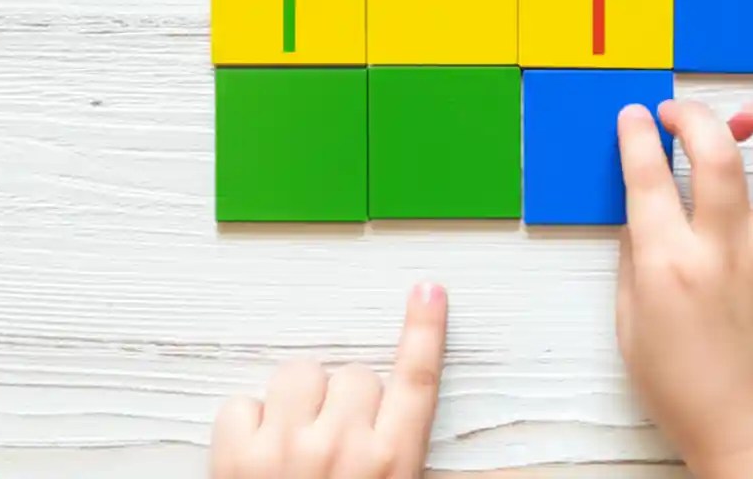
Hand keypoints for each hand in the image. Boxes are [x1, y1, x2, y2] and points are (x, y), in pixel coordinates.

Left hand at [211, 284, 447, 478]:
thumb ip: (442, 475)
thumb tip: (518, 473)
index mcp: (394, 464)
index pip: (418, 380)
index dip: (425, 330)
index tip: (428, 292)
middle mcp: (345, 448)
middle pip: (356, 376)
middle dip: (347, 402)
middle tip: (338, 444)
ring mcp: (286, 448)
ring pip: (300, 374)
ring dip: (298, 401)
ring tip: (297, 442)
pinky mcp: (235, 455)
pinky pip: (242, 402)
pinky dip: (245, 423)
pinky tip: (255, 455)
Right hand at [615, 99, 752, 478]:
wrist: (751, 425)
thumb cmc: (682, 384)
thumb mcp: (629, 322)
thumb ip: (634, 258)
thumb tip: (640, 207)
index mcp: (669, 266)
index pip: (648, 177)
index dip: (636, 135)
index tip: (634, 117)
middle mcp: (724, 252)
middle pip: (716, 156)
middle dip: (692, 116)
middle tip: (678, 113)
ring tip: (749, 119)